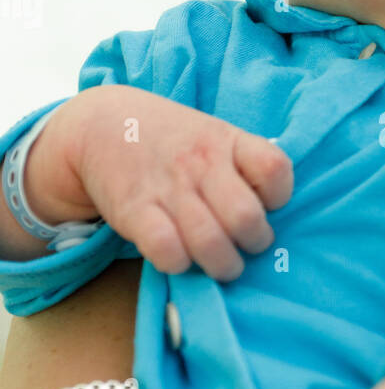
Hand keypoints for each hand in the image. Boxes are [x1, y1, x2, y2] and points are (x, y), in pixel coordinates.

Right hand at [31, 86, 293, 281]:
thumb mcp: (214, 134)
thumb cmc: (172, 138)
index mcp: (228, 141)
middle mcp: (202, 163)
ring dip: (223, 264)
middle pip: (246, 217)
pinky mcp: (134, 211)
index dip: (278, 196)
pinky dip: (178, 264)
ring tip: (221, 264)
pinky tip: (179, 258)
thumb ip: (245, 164)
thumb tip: (276, 208)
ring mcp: (168, 188)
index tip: (265, 204)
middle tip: (246, 245)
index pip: (274, 170)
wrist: (102, 124)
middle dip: (255, 242)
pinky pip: (167, 251)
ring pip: (211, 242)